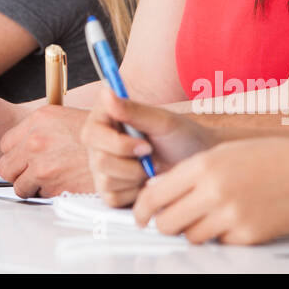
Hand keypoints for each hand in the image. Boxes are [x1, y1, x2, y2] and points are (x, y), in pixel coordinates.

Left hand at [0, 105, 92, 196]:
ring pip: (19, 186)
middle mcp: (35, 141)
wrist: (123, 151)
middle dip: (17, 173)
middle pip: (5, 166)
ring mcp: (42, 165)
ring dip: (31, 187)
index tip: (23, 159)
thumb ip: (42, 129)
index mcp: (39, 120)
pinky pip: (38, 196)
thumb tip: (26, 142)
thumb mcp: (66, 118)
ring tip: (50, 182)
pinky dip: (48, 195)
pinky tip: (63, 185)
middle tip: (31, 174)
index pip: (6, 144)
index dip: (15, 154)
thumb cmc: (100, 135)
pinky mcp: (52, 186)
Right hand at [81, 89, 214, 206]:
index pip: (91, 134)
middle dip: (131, 165)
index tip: (146, 146)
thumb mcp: (162, 121)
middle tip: (152, 158)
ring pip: (105, 181)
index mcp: (105, 119)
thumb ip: (132, 109)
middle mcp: (98, 143)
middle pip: (98, 161)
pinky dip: (134, 194)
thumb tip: (106, 91)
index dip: (118, 145)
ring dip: (135, 178)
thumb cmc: (183, 137)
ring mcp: (102, 168)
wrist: (197, 164)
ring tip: (150, 169)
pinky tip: (146, 183)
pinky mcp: (109, 190)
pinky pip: (112, 198)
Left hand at [130, 137, 288, 244]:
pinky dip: (222, 237)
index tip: (140, 216)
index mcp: (203, 165)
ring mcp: (231, 216)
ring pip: (191, 237)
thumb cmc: (273, 158)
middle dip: (164, 225)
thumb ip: (189, 173)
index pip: (154, 196)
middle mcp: (213, 191)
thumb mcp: (223, 154)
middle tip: (170, 221)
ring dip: (194, 231)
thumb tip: (158, 192)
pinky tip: (237, 219)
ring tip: (211, 216)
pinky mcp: (248, 236)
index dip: (142, 210)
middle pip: (167, 223)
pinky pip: (220, 244)